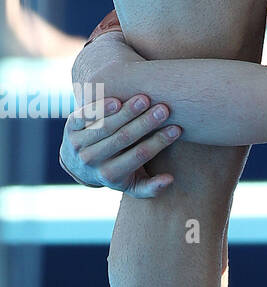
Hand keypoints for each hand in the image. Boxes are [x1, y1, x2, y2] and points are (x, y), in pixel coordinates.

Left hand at [58, 93, 181, 195]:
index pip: (139, 155)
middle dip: (145, 123)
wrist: (77, 164)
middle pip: (123, 138)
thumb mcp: (133, 186)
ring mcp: (78, 144)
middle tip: (164, 109)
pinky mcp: (69, 127)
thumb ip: (152, 187)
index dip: (159, 142)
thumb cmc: (116, 172)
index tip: (176, 129)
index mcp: (110, 174)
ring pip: (105, 126)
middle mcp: (92, 160)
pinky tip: (117, 100)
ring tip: (145, 99)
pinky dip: (100, 108)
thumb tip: (170, 179)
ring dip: (126, 112)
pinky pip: (85, 116)